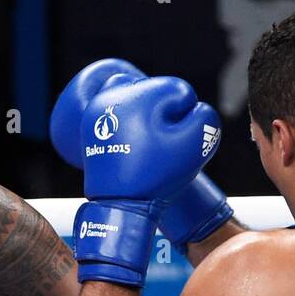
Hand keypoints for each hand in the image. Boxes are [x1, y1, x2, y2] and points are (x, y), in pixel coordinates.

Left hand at [52, 60, 231, 251]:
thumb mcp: (196, 146)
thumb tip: (195, 107)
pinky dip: (127, 121)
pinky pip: (115, 111)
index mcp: (140, 95)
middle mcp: (114, 94)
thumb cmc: (159, 176)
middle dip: (164, 115)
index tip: (175, 139)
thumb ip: (206, 118)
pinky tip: (132, 141)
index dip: (185, 117)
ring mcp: (97, 108)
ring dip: (146, 115)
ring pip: (134, 97)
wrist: (121, 204)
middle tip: (160, 144)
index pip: (179, 91)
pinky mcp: (88, 123)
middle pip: (155, 91)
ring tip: (146, 142)